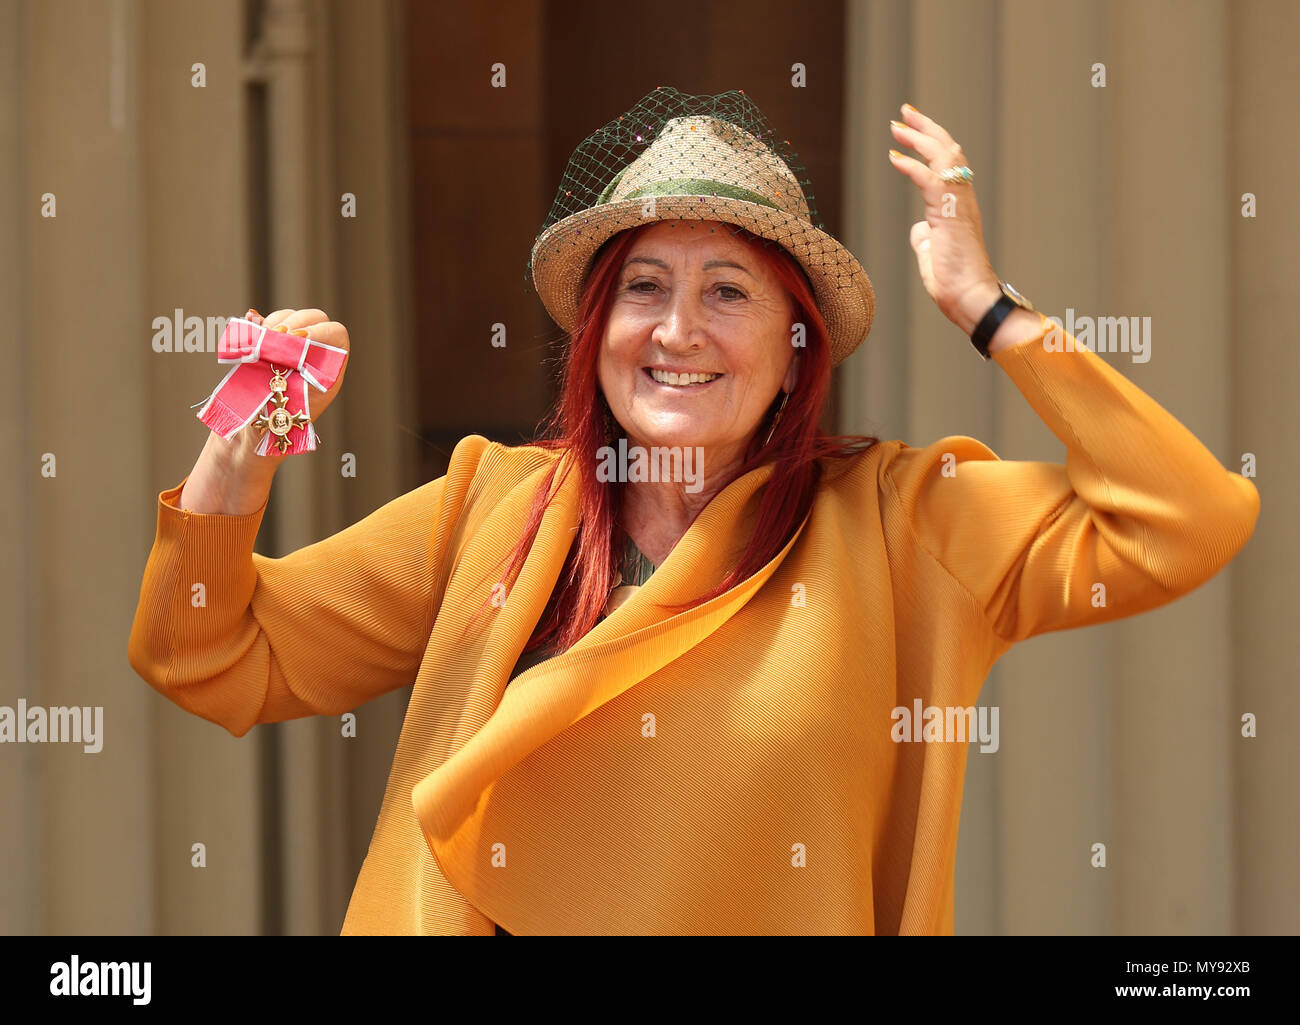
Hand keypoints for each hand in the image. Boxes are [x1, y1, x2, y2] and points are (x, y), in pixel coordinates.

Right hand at [224, 307, 350, 464]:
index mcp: (327, 373)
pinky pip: (266, 324)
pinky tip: (251, 328)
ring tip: (261, 340)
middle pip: (315, 319)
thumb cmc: (273, 430)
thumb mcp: (284, 404)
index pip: (336, 335)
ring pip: (289, 317)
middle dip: (293, 321)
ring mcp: (289, 351)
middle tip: (274, 336)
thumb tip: (278, 336)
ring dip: (274, 322)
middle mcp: (312, 359)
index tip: (296, 338)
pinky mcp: (266, 349)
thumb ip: (282, 374)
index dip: (319, 331)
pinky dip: (256, 322)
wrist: (248, 439)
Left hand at [888, 103, 1001, 334]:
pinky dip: (912, 166)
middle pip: (948, 151)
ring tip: (899, 125)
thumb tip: (920, 230)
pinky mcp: (949, 215)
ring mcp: (959, 205)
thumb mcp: (934, 255)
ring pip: (944, 159)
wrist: (970, 298)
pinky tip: (895, 156)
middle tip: (905, 112)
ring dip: (920, 138)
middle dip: (926, 129)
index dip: (931, 143)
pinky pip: (931, 181)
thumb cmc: (955, 283)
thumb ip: (927, 237)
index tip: (910, 130)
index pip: (948, 164)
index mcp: (959, 206)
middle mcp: (963, 199)